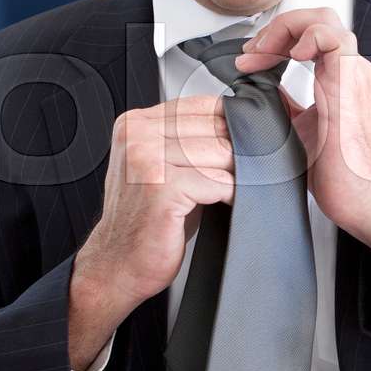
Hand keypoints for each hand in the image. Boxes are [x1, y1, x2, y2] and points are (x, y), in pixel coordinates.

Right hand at [73, 94, 235, 316]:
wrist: (116, 264)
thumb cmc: (145, 219)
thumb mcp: (164, 168)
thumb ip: (188, 141)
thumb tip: (241, 128)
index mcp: (136, 124)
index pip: (202, 105)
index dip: (231, 124)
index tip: (248, 141)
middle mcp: (139, 136)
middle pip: (215, 128)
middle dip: (241, 151)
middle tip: (254, 168)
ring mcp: (148, 159)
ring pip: (220, 153)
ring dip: (240, 173)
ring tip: (243, 187)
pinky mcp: (163, 187)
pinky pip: (219, 182)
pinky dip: (233, 194)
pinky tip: (231, 203)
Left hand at [234, 6, 370, 267]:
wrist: (356, 196)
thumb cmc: (336, 171)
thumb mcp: (296, 128)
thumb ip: (284, 105)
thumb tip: (257, 93)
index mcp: (338, 78)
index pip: (309, 34)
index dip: (275, 39)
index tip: (249, 60)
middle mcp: (348, 70)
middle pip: (317, 18)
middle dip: (278, 27)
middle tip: (253, 50)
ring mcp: (352, 73)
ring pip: (323, 20)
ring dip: (285, 29)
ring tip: (263, 51)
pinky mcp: (350, 81)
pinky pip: (332, 37)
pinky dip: (307, 36)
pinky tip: (290, 54)